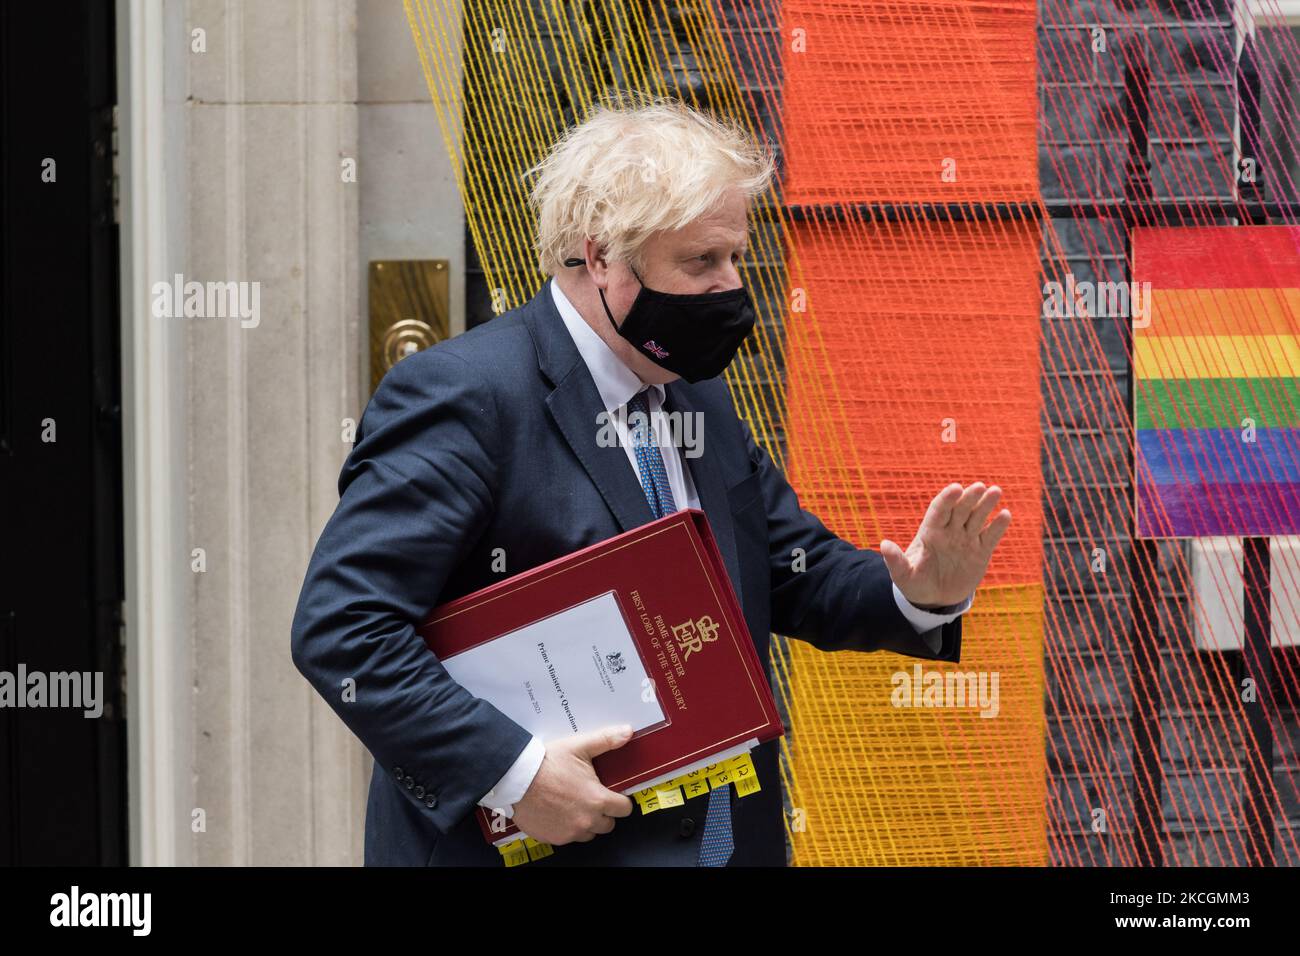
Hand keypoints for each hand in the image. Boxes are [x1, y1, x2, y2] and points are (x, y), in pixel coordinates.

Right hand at [509, 724, 635, 844]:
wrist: (517, 778)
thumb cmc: (546, 764)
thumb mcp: (580, 746)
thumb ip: (606, 740)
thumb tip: (626, 732)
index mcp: (598, 800)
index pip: (624, 809)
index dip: (620, 800)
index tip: (614, 795)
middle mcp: (587, 820)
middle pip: (608, 824)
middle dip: (603, 812)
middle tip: (591, 797)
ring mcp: (570, 832)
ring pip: (589, 833)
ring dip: (586, 822)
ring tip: (574, 804)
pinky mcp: (554, 838)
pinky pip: (568, 837)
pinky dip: (566, 828)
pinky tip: (558, 812)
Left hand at [880, 482, 1010, 607]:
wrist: (934, 598)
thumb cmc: (915, 583)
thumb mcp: (903, 575)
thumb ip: (896, 561)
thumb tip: (883, 545)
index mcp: (930, 532)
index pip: (939, 511)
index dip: (947, 499)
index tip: (956, 488)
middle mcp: (950, 531)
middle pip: (960, 510)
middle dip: (969, 498)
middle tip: (980, 487)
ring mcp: (966, 539)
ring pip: (977, 518)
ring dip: (986, 505)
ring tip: (995, 491)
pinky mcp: (981, 551)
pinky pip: (991, 536)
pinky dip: (998, 526)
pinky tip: (1005, 515)